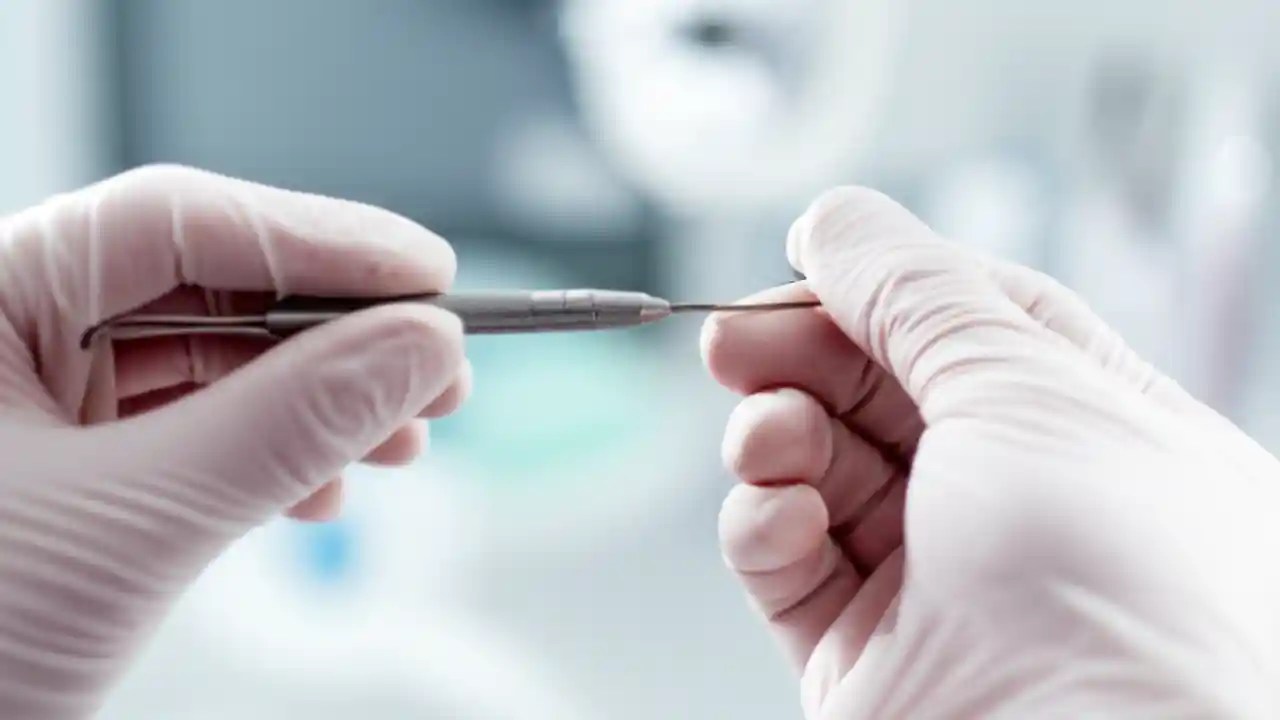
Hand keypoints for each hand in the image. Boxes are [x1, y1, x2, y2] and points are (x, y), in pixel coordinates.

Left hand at [0, 165, 469, 717]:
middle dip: (338, 337)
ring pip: (213, 365)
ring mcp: (39, 404)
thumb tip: (422, 347)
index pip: (178, 224)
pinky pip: (196, 433)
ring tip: (400, 443)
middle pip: (209, 289)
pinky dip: (274, 458)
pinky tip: (321, 491)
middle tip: (438, 372)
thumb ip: (286, 423)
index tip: (431, 280)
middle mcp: (13, 332)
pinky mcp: (75, 472)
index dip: (320, 241)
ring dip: (321, 403)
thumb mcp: (132, 518)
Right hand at [702, 187, 1279, 717]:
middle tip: (733, 338)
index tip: (808, 256)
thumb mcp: (1024, 389)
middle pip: (883, 391)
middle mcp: (1021, 505)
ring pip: (822, 472)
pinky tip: (780, 520)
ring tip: (766, 436)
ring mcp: (938, 581)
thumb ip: (918, 291)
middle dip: (802, 353)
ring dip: (776, 437)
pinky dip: (766, 527)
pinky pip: (787, 563)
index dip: (888, 280)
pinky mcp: (864, 654)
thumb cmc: (1115, 595)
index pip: (978, 320)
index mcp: (1097, 430)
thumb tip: (838, 219)